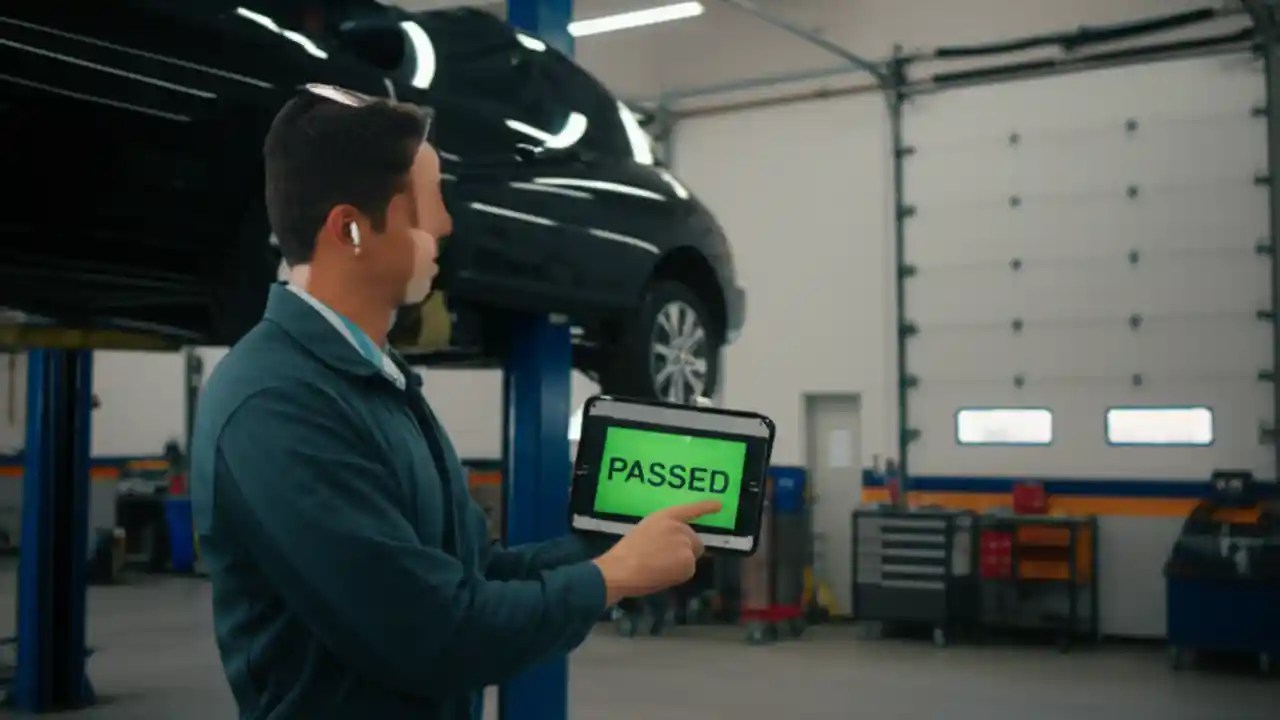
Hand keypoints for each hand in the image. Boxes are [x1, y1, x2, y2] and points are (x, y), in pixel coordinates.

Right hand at [592, 500, 721, 604]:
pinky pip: (688, 570)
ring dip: (681, 562)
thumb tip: (672, 546)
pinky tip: (662, 575)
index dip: (705, 507)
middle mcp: (679, 528)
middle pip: (694, 540)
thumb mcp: (645, 532)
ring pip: (691, 557)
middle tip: (665, 559)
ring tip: (658, 567)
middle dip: (686, 549)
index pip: (690, 510)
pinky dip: (679, 574)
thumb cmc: (626, 553)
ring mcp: (686, 545)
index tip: (720, 505)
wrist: (621, 569)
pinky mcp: (688, 562)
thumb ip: (663, 533)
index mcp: (664, 517)